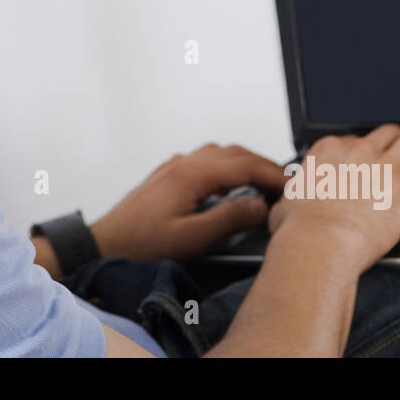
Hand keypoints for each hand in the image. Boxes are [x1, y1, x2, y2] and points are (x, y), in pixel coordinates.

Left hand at [89, 143, 287, 262]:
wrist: (105, 245)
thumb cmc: (141, 245)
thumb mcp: (192, 239)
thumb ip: (229, 220)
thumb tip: (259, 206)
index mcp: (192, 174)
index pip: (245, 166)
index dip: (274, 175)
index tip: (294, 186)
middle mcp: (183, 164)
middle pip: (235, 153)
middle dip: (264, 166)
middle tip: (286, 184)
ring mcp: (175, 168)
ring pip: (220, 154)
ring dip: (245, 164)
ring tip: (264, 184)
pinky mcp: (168, 176)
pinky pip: (206, 161)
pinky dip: (227, 168)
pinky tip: (231, 187)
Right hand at [266, 124, 399, 273]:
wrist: (318, 245)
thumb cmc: (301, 232)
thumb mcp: (286, 205)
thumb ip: (293, 197)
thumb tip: (290, 203)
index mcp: (329, 151)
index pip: (354, 139)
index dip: (367, 151)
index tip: (371, 163)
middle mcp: (359, 150)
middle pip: (388, 133)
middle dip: (398, 143)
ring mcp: (387, 164)